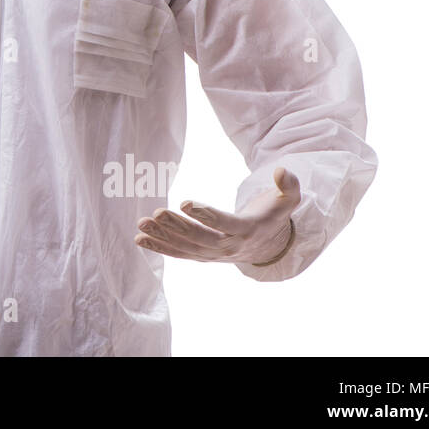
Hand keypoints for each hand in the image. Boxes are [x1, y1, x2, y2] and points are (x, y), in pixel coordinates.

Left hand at [133, 166, 300, 264]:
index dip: (206, 214)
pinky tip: (140, 240)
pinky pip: (180, 254)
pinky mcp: (203, 257)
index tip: (185, 202)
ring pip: (186, 248)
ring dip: (162, 237)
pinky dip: (160, 248)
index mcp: (248, 229)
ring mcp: (215, 255)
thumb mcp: (287, 199)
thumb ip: (287, 184)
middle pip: (201, 238)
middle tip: (155, 213)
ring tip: (141, 225)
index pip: (225, 223)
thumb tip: (281, 171)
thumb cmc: (273, 214)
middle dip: (177, 227)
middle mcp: (230, 246)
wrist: (268, 244)